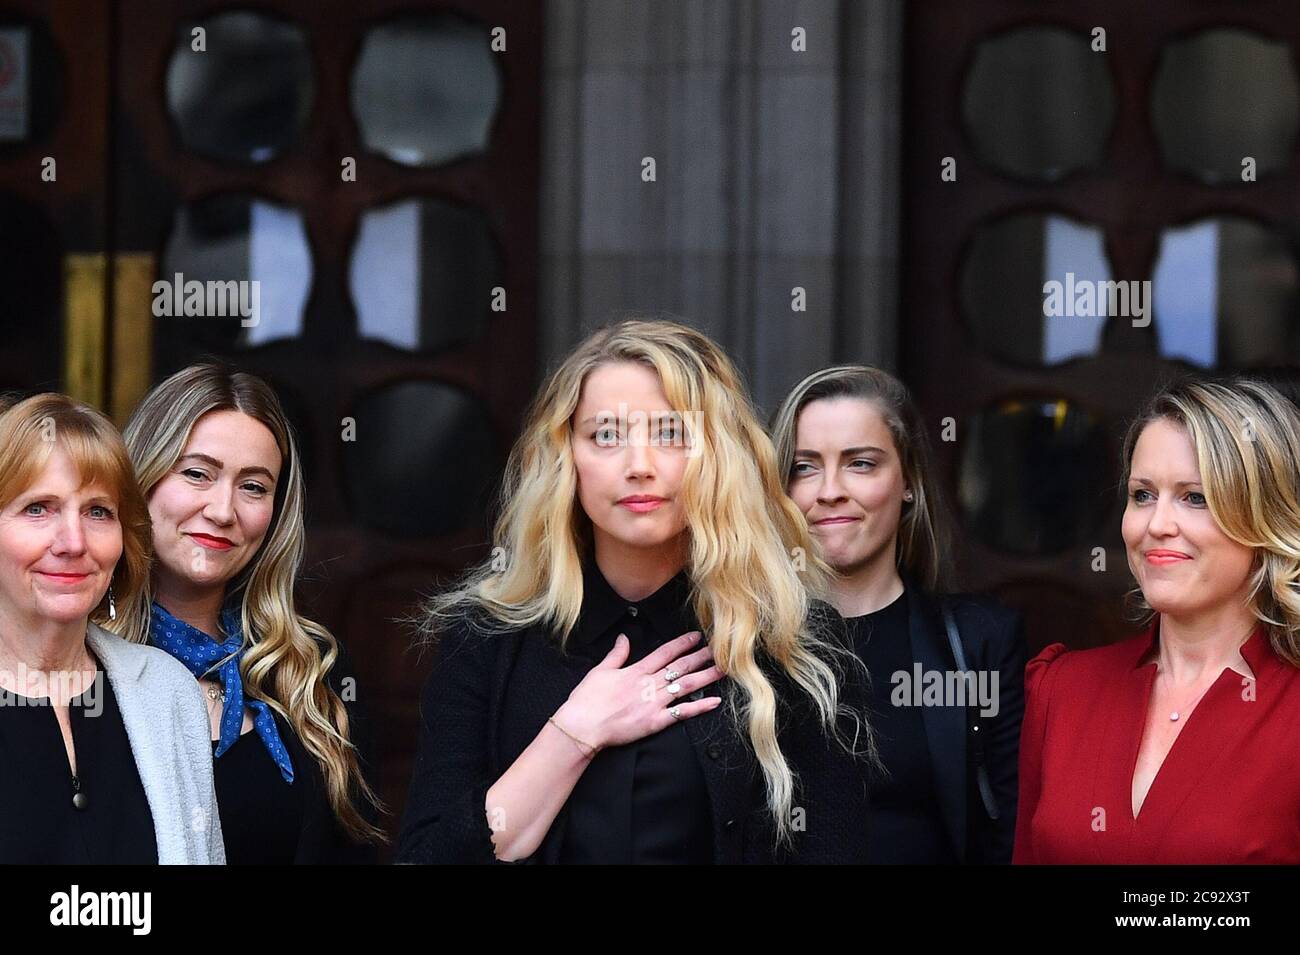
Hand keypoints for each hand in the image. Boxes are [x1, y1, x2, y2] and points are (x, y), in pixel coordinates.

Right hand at [553, 630, 723, 751]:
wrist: (583, 725)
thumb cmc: (587, 700)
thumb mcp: (600, 670)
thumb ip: (616, 654)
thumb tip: (623, 638)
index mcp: (636, 671)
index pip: (665, 652)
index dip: (682, 643)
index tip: (696, 637)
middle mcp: (649, 684)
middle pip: (680, 667)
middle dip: (701, 657)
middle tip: (718, 650)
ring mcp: (654, 703)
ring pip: (686, 686)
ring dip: (706, 677)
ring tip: (722, 670)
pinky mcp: (655, 722)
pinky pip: (682, 713)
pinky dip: (700, 707)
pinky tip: (714, 701)